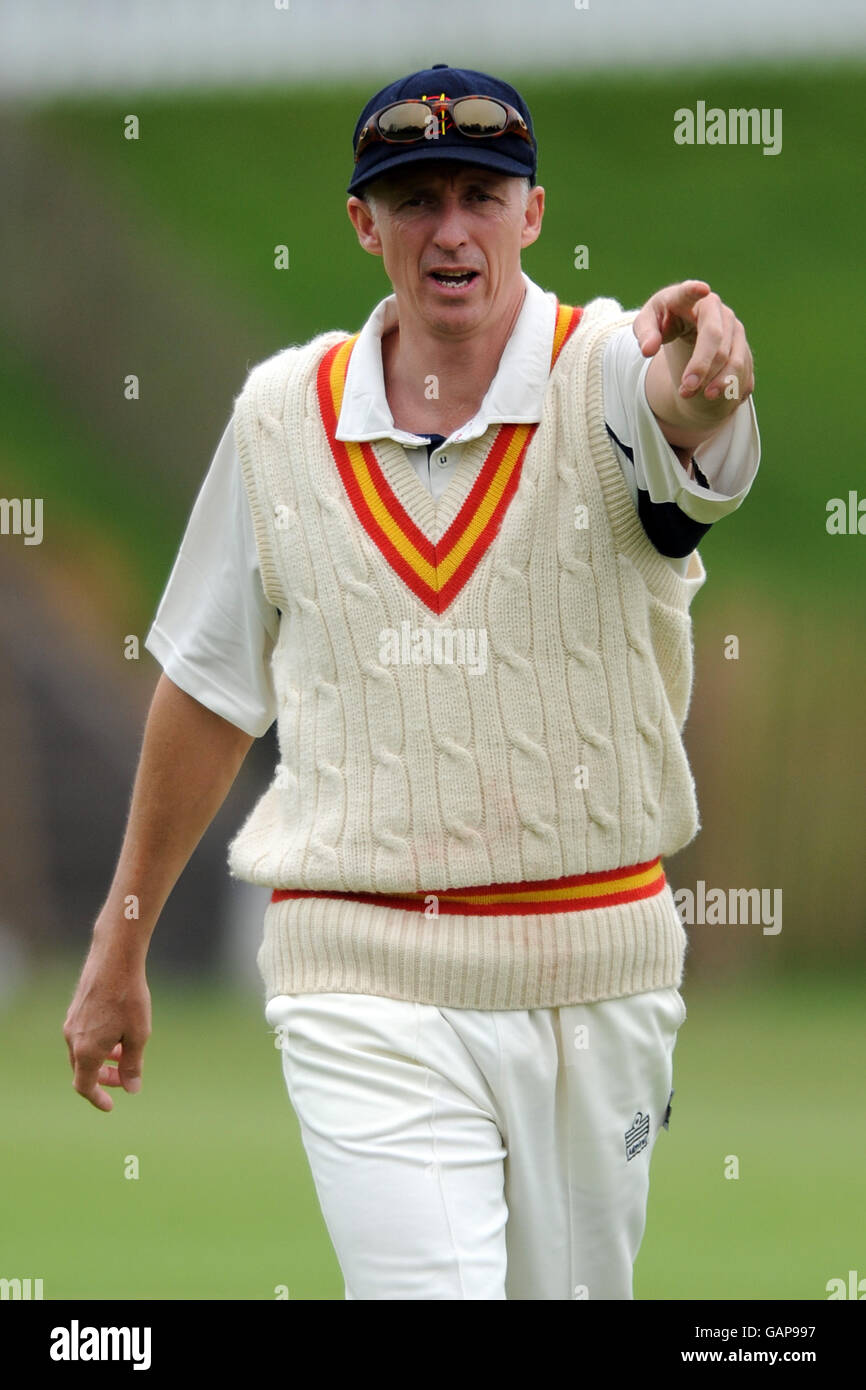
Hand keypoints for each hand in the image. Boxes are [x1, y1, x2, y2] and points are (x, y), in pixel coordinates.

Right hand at [63, 946, 150, 1111]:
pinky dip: (98, 1043)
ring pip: (83, 1052)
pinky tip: (117, 1033)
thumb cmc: (129, 997)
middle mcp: (73, 1039)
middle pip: (83, 1070)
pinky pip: (83, 1036)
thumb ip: (133, 1064)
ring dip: (102, 1059)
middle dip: (104, 1078)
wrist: (115, 959)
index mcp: (86, 1051)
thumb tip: (131, 1089)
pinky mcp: (76, 1009)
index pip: (84, 1086)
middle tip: (125, 1078)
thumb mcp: (138, 1035)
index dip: (97, 1098)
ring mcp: (72, 1023)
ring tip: (125, 1053)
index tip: (110, 1105)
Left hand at [633, 279, 753, 403]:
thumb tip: (647, 350)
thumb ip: (645, 333)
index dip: (694, 291)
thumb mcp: (647, 324)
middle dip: (702, 365)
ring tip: (702, 398)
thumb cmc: (664, 322)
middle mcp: (717, 310)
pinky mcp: (743, 346)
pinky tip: (719, 396)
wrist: (687, 325)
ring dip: (719, 380)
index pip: (690, 292)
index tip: (701, 289)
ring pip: (733, 356)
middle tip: (686, 390)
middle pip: (714, 337)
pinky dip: (732, 385)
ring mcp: (734, 327)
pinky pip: (743, 368)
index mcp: (688, 298)